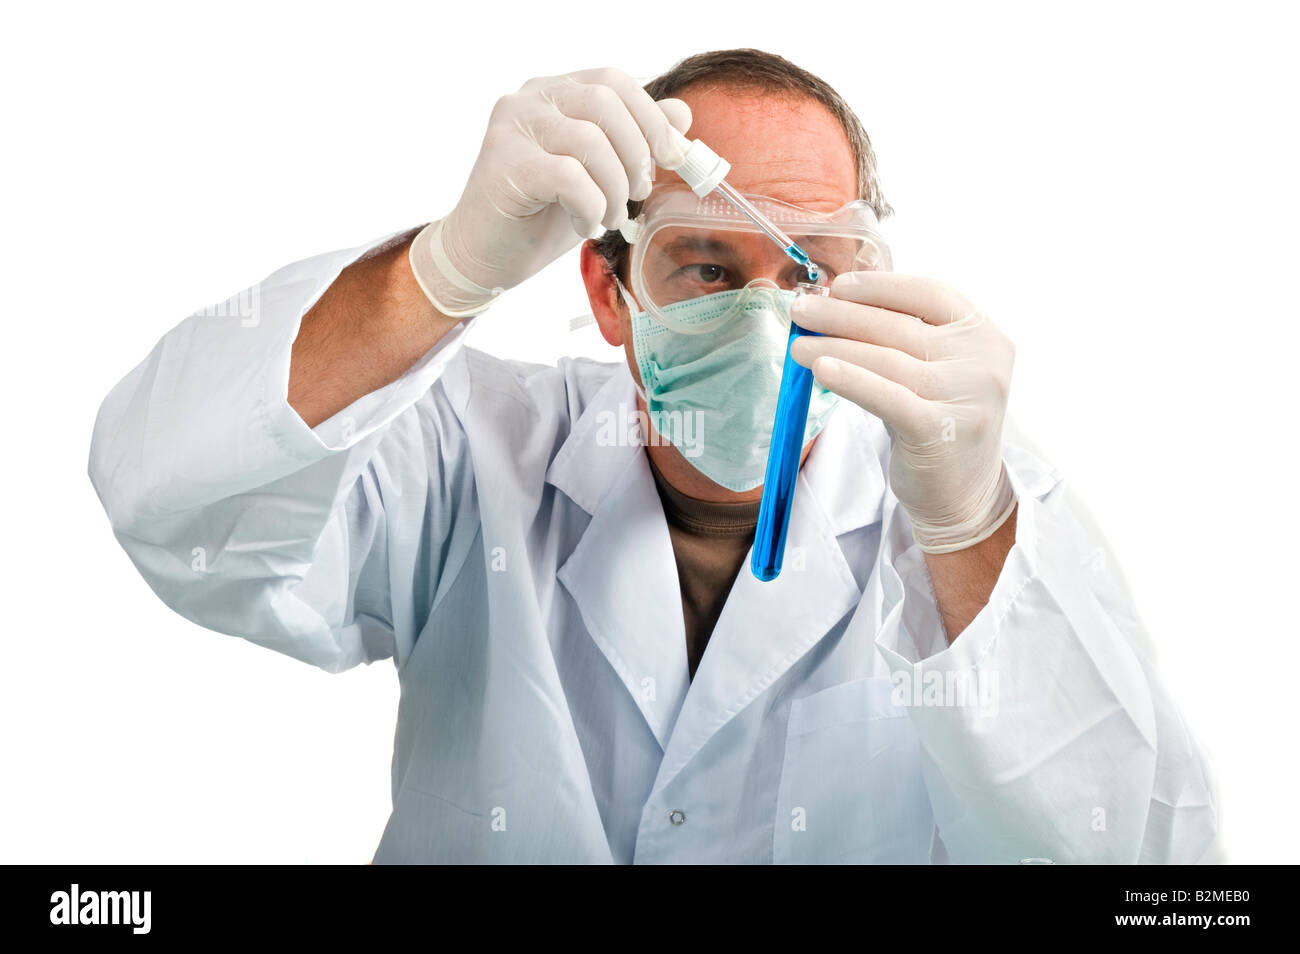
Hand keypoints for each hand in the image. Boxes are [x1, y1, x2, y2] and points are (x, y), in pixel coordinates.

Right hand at [408, 67, 692, 316]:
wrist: (485, 255)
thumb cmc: (541, 214)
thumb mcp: (599, 174)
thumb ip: (634, 140)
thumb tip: (682, 113)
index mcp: (556, 93)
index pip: (614, 82)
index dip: (651, 118)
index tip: (672, 158)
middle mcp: (530, 98)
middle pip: (605, 102)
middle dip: (635, 154)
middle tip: (637, 195)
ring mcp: (513, 128)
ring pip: (590, 141)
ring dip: (613, 188)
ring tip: (608, 218)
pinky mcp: (505, 164)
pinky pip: (568, 176)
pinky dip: (589, 205)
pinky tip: (584, 223)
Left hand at [790, 272, 1017, 552]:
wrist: (964, 494)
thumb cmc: (938, 423)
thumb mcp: (935, 370)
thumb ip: (904, 337)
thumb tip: (836, 304)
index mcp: (984, 334)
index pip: (930, 294)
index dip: (881, 286)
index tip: (838, 285)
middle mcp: (982, 361)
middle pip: (900, 325)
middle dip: (842, 314)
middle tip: (801, 310)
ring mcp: (965, 395)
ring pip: (886, 359)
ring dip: (834, 346)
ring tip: (797, 345)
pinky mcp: (940, 429)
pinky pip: (885, 395)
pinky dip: (850, 379)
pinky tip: (820, 369)